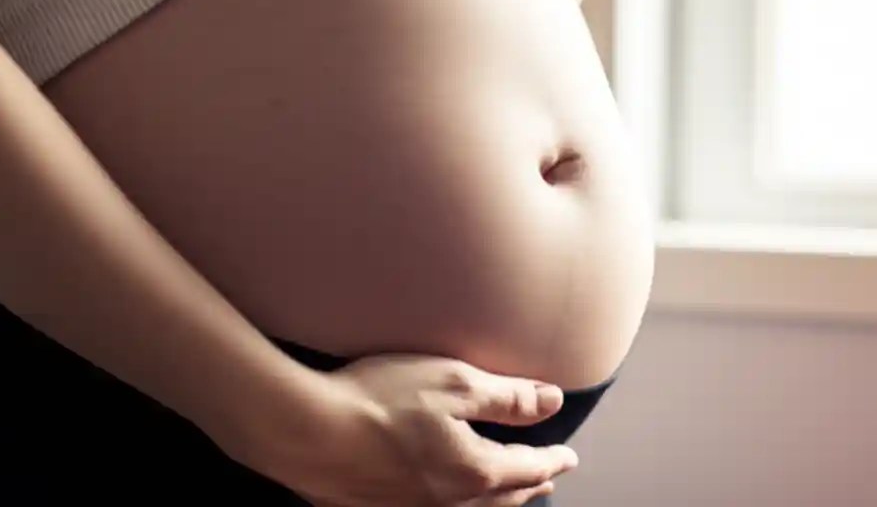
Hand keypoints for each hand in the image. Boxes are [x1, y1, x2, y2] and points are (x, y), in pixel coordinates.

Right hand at [283, 353, 578, 506]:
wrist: (306, 431)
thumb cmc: (379, 399)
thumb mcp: (454, 382)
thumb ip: (507, 396)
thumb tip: (553, 402)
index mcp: (474, 471)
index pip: (528, 468)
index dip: (552, 460)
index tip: (570, 458)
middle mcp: (449, 503)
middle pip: (504, 498)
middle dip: (529, 486)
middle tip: (546, 480)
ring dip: (498, 502)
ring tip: (508, 495)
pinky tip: (448, 499)